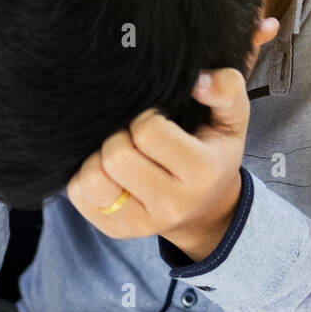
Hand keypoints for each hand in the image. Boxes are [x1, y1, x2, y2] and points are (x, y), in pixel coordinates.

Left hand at [65, 17, 279, 262]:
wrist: (205, 210)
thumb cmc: (212, 152)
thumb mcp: (232, 118)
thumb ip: (226, 89)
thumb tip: (198, 80)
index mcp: (201, 172)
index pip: (148, 132)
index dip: (145, 117)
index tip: (155, 120)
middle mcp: (172, 204)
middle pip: (116, 156)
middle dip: (119, 136)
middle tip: (132, 137)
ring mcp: (142, 223)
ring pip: (92, 180)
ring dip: (97, 158)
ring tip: (117, 153)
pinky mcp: (116, 230)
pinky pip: (78, 196)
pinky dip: (84, 177)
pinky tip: (106, 172)